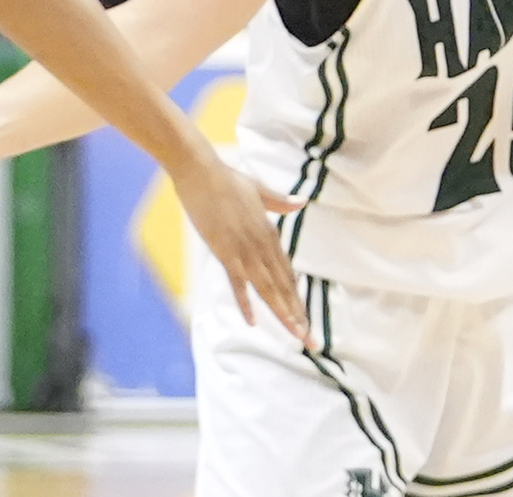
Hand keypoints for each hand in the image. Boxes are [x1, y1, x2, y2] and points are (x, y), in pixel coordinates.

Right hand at [167, 154, 310, 345]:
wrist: (201, 172)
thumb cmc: (228, 180)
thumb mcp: (259, 190)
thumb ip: (280, 201)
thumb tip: (302, 202)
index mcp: (269, 233)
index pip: (287, 274)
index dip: (296, 298)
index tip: (305, 319)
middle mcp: (261, 245)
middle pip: (282, 287)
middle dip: (297, 315)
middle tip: (311, 340)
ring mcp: (244, 250)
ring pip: (267, 289)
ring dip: (282, 312)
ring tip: (295, 334)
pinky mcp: (224, 251)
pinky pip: (237, 282)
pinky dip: (245, 301)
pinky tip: (252, 321)